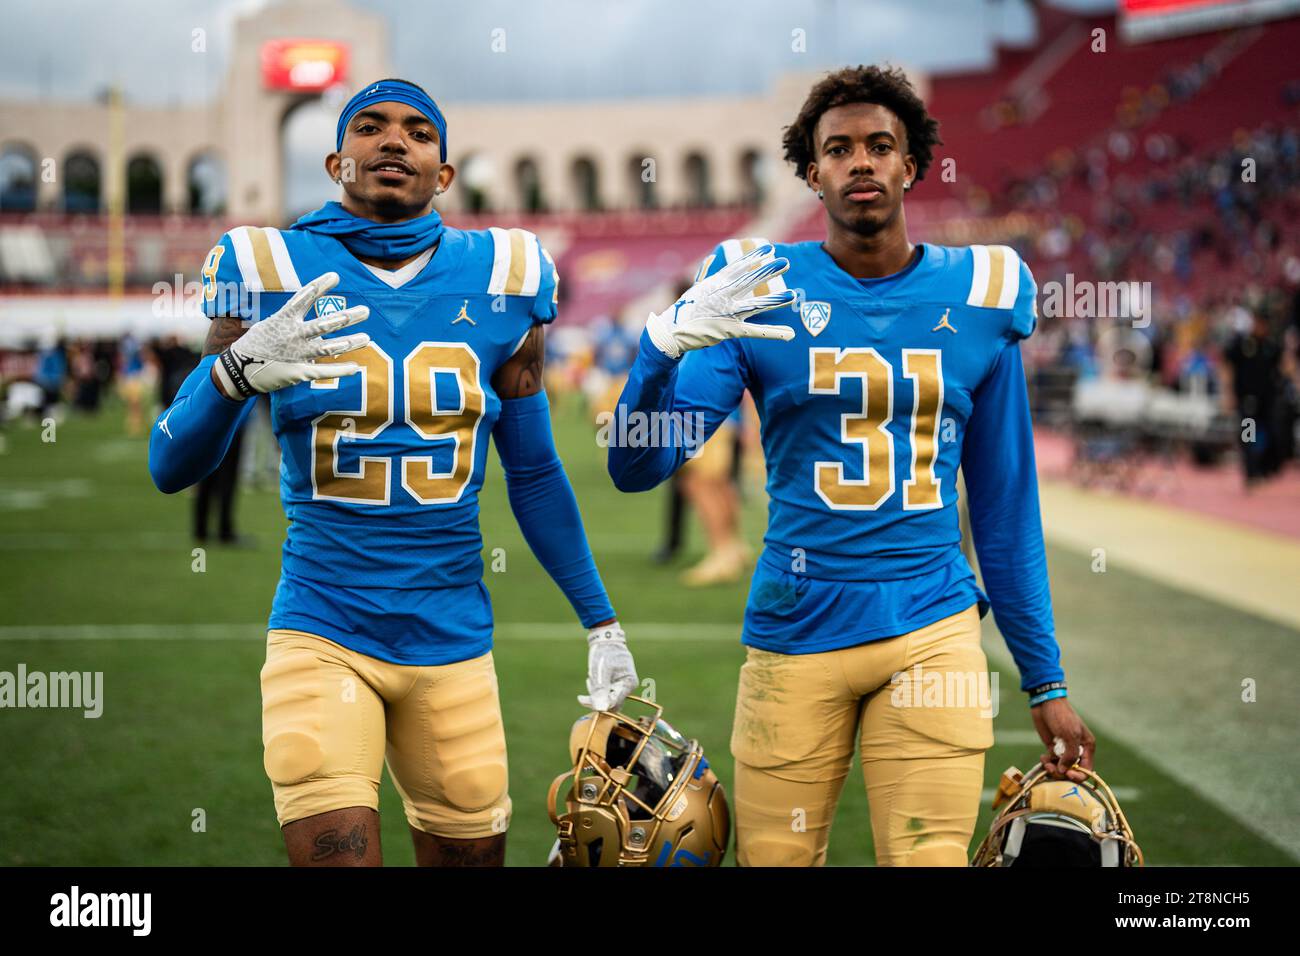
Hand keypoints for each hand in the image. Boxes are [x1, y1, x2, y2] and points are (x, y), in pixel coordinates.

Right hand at [212, 272, 369, 398]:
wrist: (238, 370)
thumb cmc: (255, 345)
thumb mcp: (269, 325)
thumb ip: (290, 318)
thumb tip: (305, 308)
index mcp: (283, 320)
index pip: (304, 297)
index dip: (320, 286)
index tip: (335, 276)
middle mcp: (293, 335)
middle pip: (325, 324)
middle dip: (347, 317)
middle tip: (366, 311)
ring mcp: (297, 354)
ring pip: (328, 347)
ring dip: (349, 342)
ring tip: (367, 338)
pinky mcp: (299, 371)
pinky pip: (323, 371)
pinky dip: (340, 370)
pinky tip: (356, 367)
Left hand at [579, 622, 637, 711]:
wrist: (606, 638)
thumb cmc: (604, 653)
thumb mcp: (600, 672)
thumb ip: (601, 690)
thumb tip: (600, 708)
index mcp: (628, 684)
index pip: (613, 704)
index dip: (598, 704)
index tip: (583, 698)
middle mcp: (628, 686)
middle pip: (610, 702)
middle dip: (596, 695)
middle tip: (588, 682)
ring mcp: (623, 684)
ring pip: (606, 697)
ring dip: (596, 689)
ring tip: (591, 675)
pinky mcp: (617, 682)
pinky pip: (606, 691)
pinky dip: (597, 686)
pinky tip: (593, 676)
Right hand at [645, 243, 796, 359]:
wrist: (671, 331)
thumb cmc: (684, 309)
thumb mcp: (694, 288)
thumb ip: (706, 273)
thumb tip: (712, 259)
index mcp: (716, 283)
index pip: (739, 267)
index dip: (755, 258)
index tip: (769, 248)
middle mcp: (723, 295)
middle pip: (750, 281)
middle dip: (768, 271)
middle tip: (786, 263)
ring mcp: (727, 313)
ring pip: (755, 305)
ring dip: (774, 300)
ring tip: (792, 295)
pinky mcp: (730, 330)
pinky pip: (755, 332)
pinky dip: (772, 333)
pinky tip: (788, 334)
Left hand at [1031, 697, 1095, 781]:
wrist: (1045, 703)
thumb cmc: (1061, 716)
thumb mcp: (1070, 735)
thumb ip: (1070, 755)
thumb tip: (1064, 772)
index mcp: (1087, 747)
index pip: (1087, 769)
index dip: (1078, 775)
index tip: (1067, 774)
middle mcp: (1077, 751)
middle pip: (1072, 771)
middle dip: (1062, 773)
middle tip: (1051, 768)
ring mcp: (1064, 750)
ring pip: (1061, 768)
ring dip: (1053, 769)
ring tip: (1046, 763)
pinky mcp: (1053, 748)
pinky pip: (1052, 762)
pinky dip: (1047, 763)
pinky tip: (1043, 758)